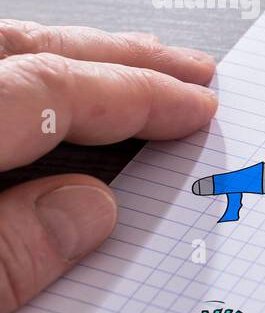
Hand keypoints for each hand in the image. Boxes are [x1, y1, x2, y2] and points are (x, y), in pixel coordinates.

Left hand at [0, 20, 216, 312]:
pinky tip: (44, 115)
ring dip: (67, 65)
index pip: (49, 89)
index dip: (135, 95)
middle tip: (189, 66)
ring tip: (132, 71)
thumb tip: (86, 213)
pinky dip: (20, 92)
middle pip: (19, 55)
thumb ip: (9, 257)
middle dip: (115, 58)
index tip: (196, 106)